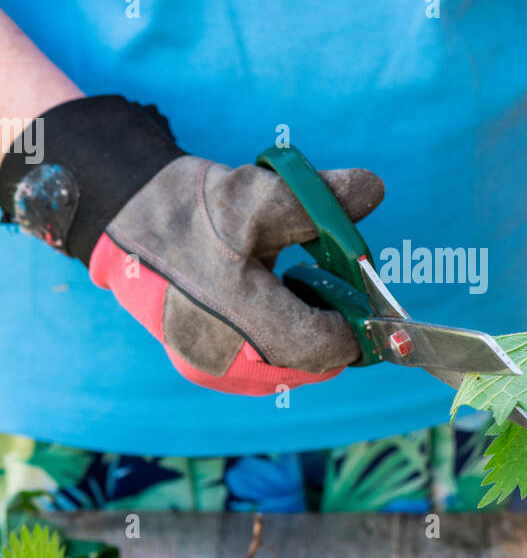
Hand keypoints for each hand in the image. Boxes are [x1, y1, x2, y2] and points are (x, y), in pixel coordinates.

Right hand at [0, 96, 383, 393]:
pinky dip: (280, 339)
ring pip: (290, 367)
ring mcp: (209, 368)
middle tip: (323, 280)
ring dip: (305, 332)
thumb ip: (317, 200)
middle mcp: (221, 358)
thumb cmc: (190, 208)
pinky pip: (264, 367)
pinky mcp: (202, 367)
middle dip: (329, 323)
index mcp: (237, 316)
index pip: (324, 347)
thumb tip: (372, 189)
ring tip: (291, 286)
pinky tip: (268, 301)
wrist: (124, 220)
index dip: (353, 321)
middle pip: (311, 362)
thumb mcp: (256, 194)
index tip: (357, 288)